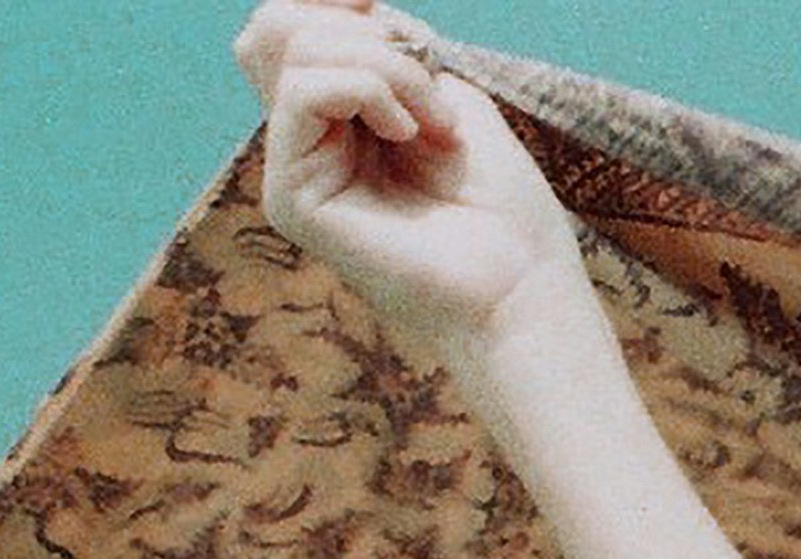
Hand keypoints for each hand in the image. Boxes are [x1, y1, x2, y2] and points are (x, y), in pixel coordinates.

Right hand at [233, 1, 580, 353]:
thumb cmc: (502, 207)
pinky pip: (303, 93)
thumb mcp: (446, 98)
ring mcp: (294, 171)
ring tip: (433, 123)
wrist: (521, 287)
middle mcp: (307, 143)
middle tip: (429, 88)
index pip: (291, 28)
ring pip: (293, 52)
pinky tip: (411, 136)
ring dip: (384, 66)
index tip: (397, 21)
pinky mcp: (292, 199)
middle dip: (366, 34)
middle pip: (279, 30)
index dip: (334, 3)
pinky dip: (369, 89)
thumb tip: (345, 11)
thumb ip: (386, 52)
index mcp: (338, 120)